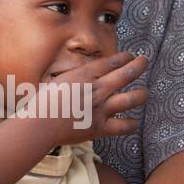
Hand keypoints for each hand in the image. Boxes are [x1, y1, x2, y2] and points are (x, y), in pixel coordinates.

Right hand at [24, 51, 147, 146]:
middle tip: (144, 61)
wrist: (39, 124)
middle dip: (139, 65)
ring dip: (141, 94)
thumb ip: (76, 77)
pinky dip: (132, 124)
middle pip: (126, 74)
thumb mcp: (59, 80)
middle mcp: (96, 89)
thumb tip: (85, 74)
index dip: (125, 57)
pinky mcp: (100, 128)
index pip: (112, 62)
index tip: (130, 56)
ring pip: (131, 98)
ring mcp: (100, 109)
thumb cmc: (44, 102)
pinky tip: (133, 122)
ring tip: (143, 93)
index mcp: (85, 75)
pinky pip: (124, 126)